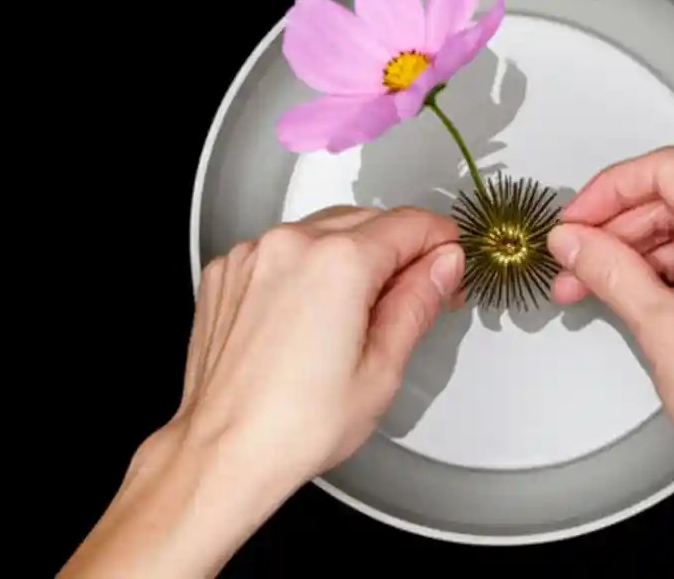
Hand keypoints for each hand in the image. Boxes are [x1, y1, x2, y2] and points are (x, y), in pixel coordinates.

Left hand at [167, 204, 461, 478]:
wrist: (223, 453)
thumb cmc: (296, 426)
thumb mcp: (383, 368)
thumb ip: (418, 301)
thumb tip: (444, 264)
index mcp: (338, 263)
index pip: (410, 224)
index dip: (440, 243)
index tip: (450, 264)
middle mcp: (290, 245)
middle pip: (367, 220)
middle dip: (399, 250)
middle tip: (415, 295)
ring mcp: (251, 256)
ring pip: (322, 231)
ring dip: (351, 255)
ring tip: (360, 313)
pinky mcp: (226, 274)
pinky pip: (281, 252)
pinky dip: (305, 268)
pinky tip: (311, 315)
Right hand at [547, 147, 673, 577]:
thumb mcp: (658, 327)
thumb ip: (609, 270)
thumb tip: (576, 242)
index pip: (667, 173)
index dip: (610, 191)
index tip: (580, 219)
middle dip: (623, 233)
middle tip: (579, 264)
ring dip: (651, 258)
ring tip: (606, 291)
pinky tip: (651, 301)